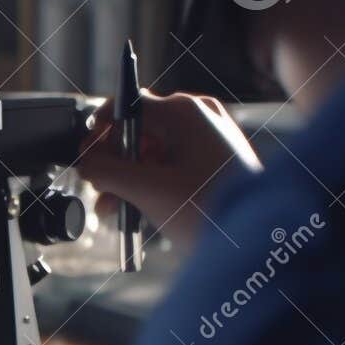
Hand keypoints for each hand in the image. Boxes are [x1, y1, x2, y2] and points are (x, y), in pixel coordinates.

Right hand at [77, 90, 262, 252]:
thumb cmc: (211, 211)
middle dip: (114, 164)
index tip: (86, 155)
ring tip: (115, 210)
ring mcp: (208, 139)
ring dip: (128, 180)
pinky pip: (169, 165)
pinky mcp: (212, 162)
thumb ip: (106, 171)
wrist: (258, 240)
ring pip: (151, 152)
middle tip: (99, 191)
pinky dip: (149, 184)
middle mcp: (198, 118)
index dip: (100, 131)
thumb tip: (85, 161)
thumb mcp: (147, 190)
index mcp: (184, 113)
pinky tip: (136, 209)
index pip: (127, 104)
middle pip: (138, 131)